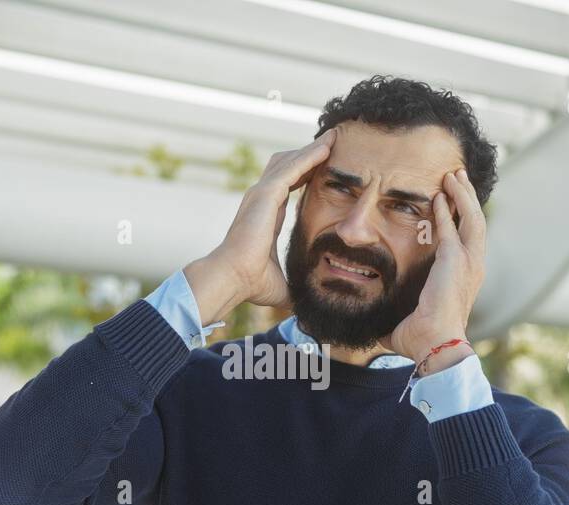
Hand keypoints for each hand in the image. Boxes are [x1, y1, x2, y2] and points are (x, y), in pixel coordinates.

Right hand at [184, 129, 336, 324]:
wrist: (233, 279)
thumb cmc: (252, 283)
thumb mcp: (281, 281)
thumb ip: (296, 282)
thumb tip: (309, 302)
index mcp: (266, 215)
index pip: (289, 185)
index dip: (306, 172)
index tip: (324, 165)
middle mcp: (262, 199)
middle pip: (288, 165)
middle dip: (310, 153)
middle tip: (332, 142)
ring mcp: (262, 194)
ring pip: (291, 161)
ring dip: (313, 149)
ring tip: (334, 137)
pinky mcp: (266, 194)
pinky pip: (293, 167)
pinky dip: (311, 155)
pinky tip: (328, 147)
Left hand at [381, 168, 485, 370]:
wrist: (436, 346)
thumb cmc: (421, 339)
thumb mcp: (406, 316)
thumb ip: (393, 312)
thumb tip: (371, 322)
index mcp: (465, 278)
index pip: (467, 240)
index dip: (461, 220)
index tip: (452, 204)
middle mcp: (473, 266)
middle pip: (475, 222)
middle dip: (467, 198)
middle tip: (457, 178)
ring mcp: (468, 261)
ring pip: (472, 217)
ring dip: (462, 195)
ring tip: (454, 175)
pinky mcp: (455, 259)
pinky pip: (453, 225)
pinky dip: (449, 207)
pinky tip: (440, 193)